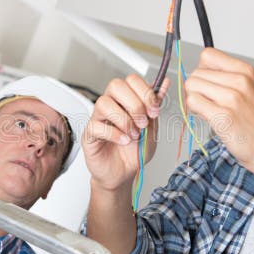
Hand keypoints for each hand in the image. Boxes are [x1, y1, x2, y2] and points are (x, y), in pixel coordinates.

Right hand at [83, 75, 168, 190]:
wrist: (124, 174)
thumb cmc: (134, 151)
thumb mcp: (152, 127)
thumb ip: (155, 105)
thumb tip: (164, 82)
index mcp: (125, 100)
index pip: (131, 80)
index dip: (145, 92)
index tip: (155, 110)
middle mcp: (111, 105)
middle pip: (115, 85)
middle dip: (135, 104)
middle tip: (143, 122)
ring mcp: (98, 118)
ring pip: (104, 103)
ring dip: (124, 120)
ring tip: (133, 134)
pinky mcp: (89, 134)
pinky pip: (97, 126)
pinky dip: (114, 134)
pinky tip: (124, 141)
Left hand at [185, 48, 253, 173]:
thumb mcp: (249, 90)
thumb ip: (226, 78)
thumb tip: (196, 74)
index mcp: (245, 70)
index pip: (207, 55)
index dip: (201, 70)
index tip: (207, 84)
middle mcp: (240, 80)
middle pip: (196, 72)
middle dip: (196, 88)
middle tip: (207, 102)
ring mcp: (232, 98)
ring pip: (191, 85)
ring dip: (193, 99)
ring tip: (208, 110)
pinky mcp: (223, 116)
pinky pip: (193, 102)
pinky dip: (194, 110)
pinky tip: (208, 118)